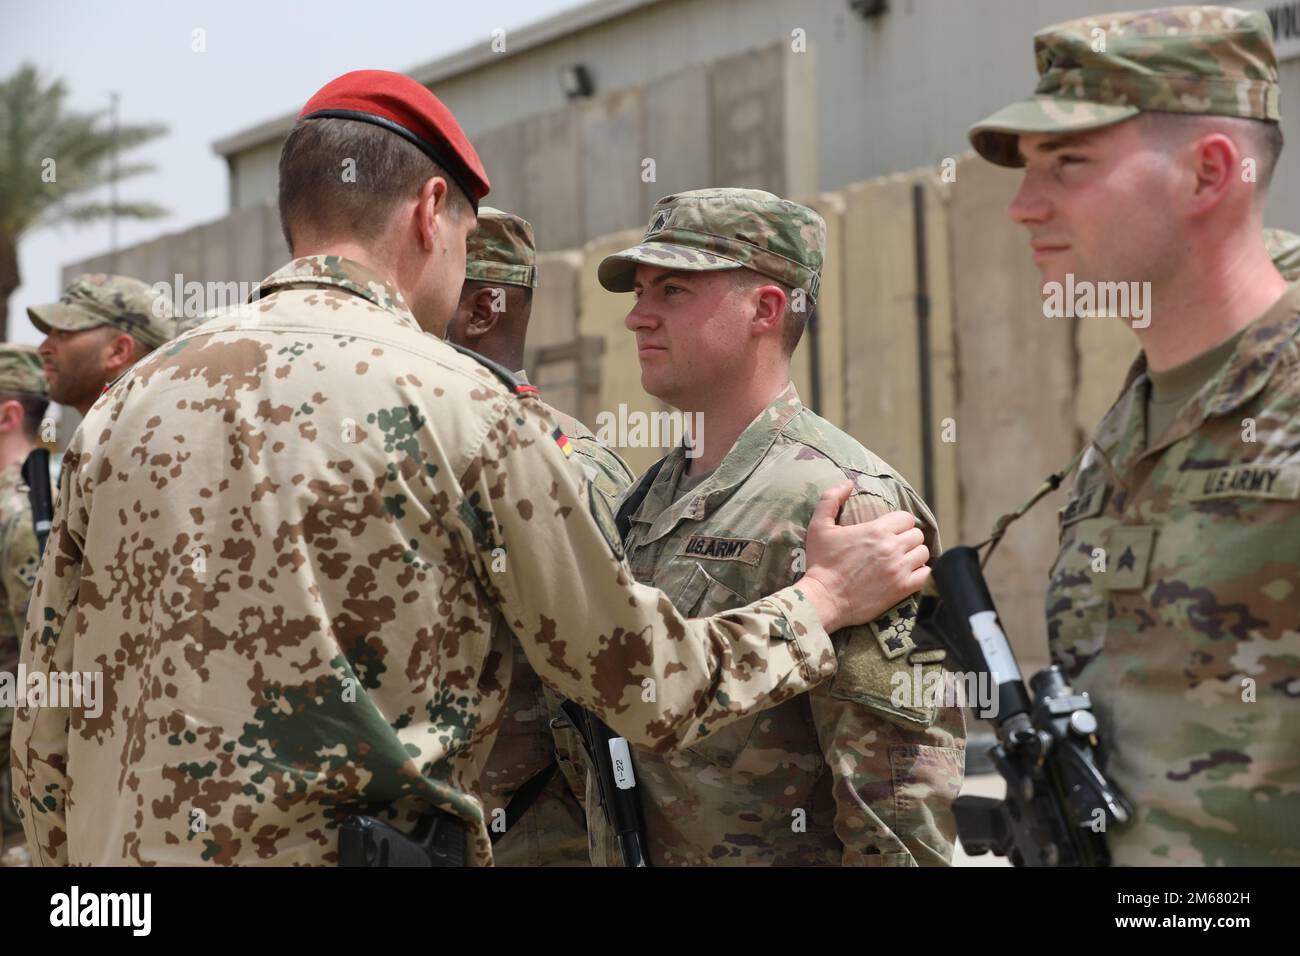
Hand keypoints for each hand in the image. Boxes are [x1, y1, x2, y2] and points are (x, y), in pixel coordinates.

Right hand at [799, 481, 929, 631]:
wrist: (823, 598)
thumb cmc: (820, 562)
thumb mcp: (819, 526)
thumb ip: (831, 499)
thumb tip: (848, 483)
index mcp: (876, 529)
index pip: (906, 518)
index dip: (899, 523)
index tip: (890, 532)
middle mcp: (892, 547)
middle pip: (917, 535)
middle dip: (907, 539)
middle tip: (895, 547)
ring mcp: (899, 569)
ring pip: (923, 554)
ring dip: (914, 556)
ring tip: (902, 561)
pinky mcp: (902, 588)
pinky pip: (926, 574)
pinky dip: (920, 573)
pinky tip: (908, 574)